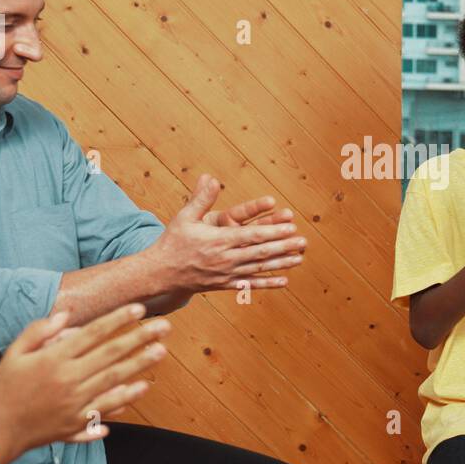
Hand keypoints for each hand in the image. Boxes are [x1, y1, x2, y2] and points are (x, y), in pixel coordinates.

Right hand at [0, 304, 167, 463]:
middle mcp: (67, 380)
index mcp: (53, 359)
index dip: (117, 320)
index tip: (139, 309)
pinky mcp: (76, 423)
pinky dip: (125, 399)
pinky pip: (106, 409)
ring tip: (161, 351)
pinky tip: (142, 387)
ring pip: (114, 381)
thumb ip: (39, 331)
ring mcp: (74, 403)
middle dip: (139, 338)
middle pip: (110, 355)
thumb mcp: (15, 352)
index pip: (92, 334)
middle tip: (164, 327)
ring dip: (140, 365)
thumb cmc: (6, 387)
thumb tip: (65, 314)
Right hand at [146, 174, 306, 293]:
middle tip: (304, 241)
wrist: (160, 273)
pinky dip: (268, 283)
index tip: (291, 227)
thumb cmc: (173, 241)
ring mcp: (226, 273)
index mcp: (218, 240)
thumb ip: (201, 198)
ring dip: (281, 263)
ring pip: (259, 268)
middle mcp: (225, 259)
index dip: (273, 232)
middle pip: (260, 252)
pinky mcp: (225, 284)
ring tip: (300, 258)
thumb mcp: (185, 217)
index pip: (252, 236)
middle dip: (284, 246)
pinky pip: (250, 284)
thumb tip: (211, 178)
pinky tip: (284, 281)